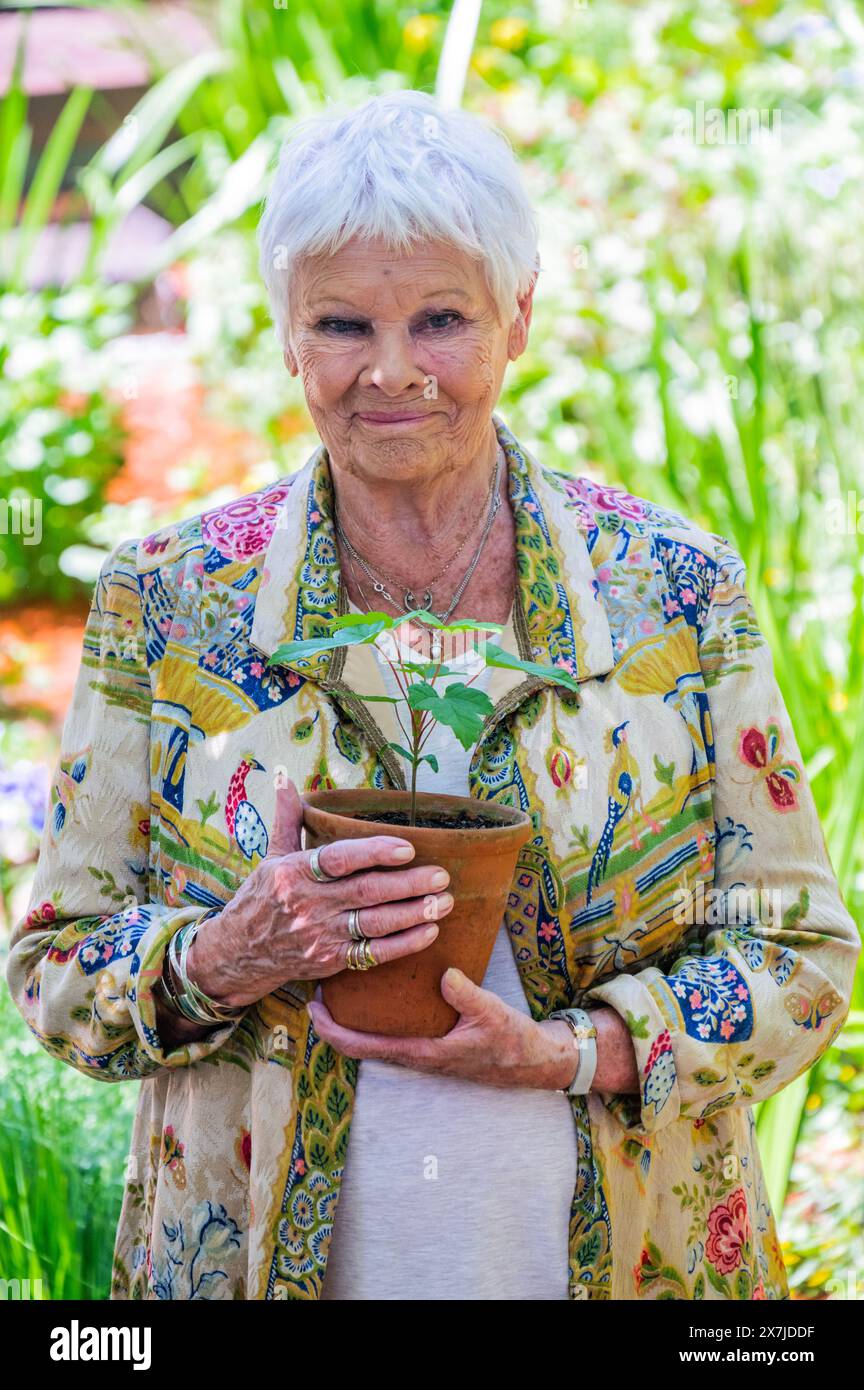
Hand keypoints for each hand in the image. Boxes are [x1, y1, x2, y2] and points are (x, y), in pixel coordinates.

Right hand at [185, 781, 452, 1008]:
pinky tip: (428, 932)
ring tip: (443, 902)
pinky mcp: (330, 961)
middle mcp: (308, 904)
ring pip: (375, 924)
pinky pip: (372, 955)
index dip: (374, 853)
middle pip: (366, 893)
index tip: (407, 848)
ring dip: (413, 914)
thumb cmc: (261, 897)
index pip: (339, 860)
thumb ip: (287, 818)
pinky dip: (402, 945)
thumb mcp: (271, 856)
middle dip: (408, 885)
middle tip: (441, 876)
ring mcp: (320, 935)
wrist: (239, 953)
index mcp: (294, 873)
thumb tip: (285, 777)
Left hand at [307, 967, 584, 1088]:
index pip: (365, 1047)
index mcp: (423, 1053)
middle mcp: (416, 1055)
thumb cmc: (512, 1042)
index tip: (313, 1009)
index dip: (334, 1031)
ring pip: (375, 1039)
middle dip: (334, 1022)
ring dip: (352, 1019)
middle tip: (316, 989)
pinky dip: (376, 1016)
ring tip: (339, 987)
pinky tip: (376, 992)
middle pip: (361, 1044)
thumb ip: (468, 997)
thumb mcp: (492, 1015)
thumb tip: (444, 976)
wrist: (534, 1062)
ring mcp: (423, 1050)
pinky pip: (393, 1032)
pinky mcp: (432, 1042)